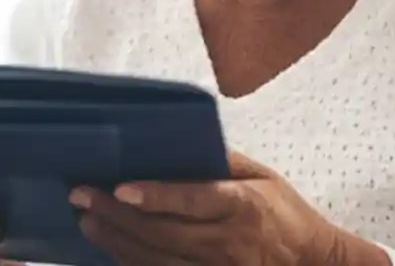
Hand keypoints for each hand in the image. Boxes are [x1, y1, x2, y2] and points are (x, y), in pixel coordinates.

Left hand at [69, 151, 370, 264]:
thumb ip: (220, 161)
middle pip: (163, 233)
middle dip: (117, 216)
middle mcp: (227, 243)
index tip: (121, 188)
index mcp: (241, 207)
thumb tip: (175, 140)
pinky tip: (110, 248)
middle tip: (82, 197)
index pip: (193, 200)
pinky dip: (134, 263)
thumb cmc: (284, 213)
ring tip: (86, 221)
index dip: (156, 195)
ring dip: (117, 241)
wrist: (313, 264)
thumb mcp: (262, 177)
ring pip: (157, 260)